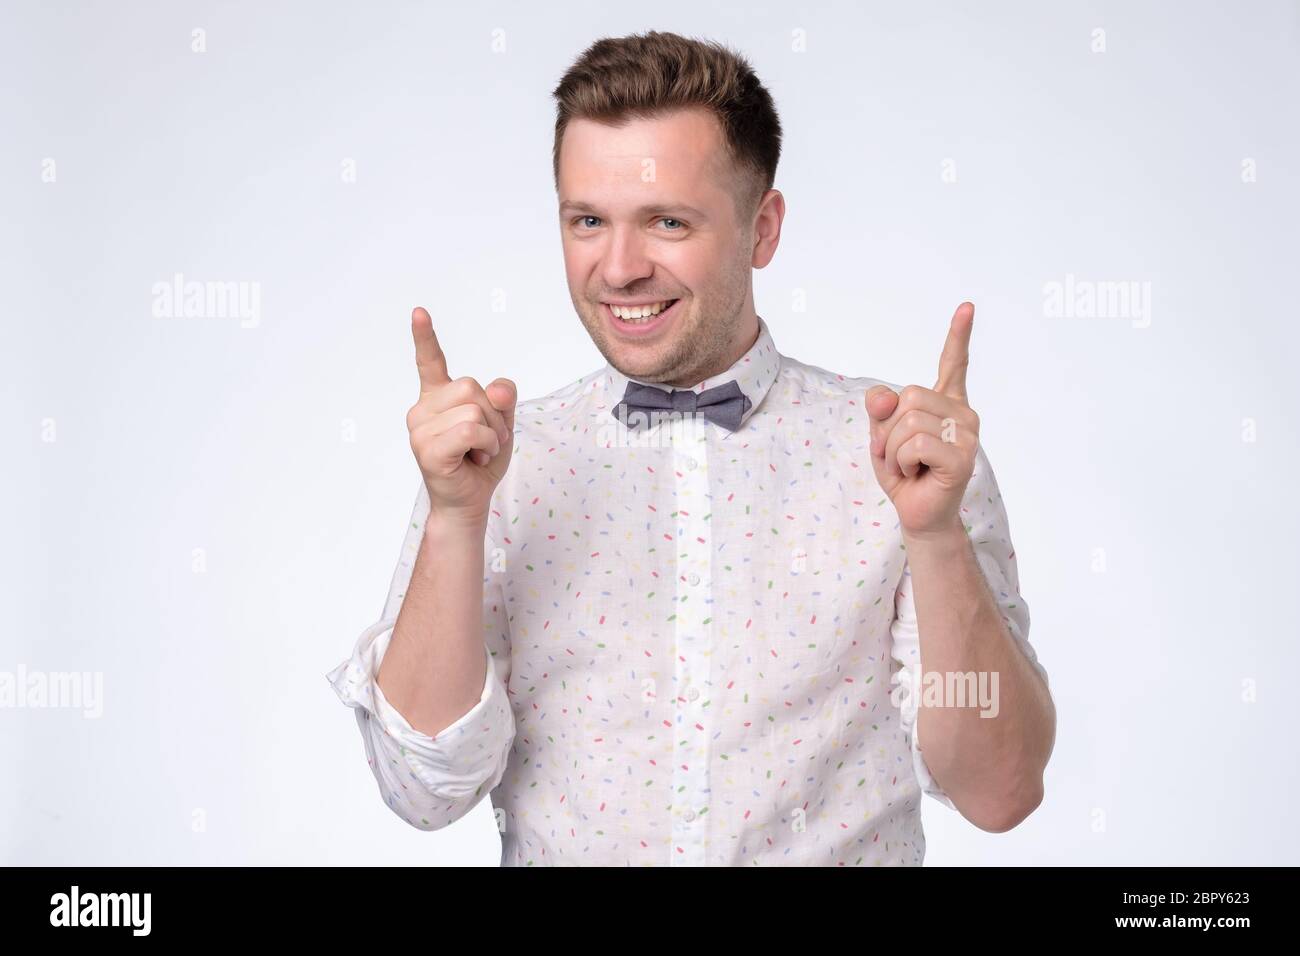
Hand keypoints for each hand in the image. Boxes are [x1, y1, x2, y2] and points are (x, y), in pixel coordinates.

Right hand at [406, 306, 516, 525]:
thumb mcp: (501, 424)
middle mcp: (422, 409)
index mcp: (436, 398)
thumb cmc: (481, 462)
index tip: (419, 312)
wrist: (469, 502)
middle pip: (471, 386)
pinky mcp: (427, 449)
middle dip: (493, 415)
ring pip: (474, 409)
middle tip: (485, 441)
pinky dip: (486, 444)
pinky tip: (476, 458)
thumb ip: (502, 401)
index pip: (430, 361)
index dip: (425, 337)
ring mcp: (420, 429)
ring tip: (479, 452)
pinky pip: (471, 429)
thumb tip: (499, 389)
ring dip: (491, 433)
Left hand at [867, 302, 979, 538]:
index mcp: (947, 402)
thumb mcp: (882, 435)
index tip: (967, 307)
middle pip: (908, 395)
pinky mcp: (962, 456)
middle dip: (888, 429)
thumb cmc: (904, 473)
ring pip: (907, 421)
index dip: (958, 335)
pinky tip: (916, 473)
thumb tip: (881, 397)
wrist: (918, 514)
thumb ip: (879, 410)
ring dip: (892, 449)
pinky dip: (901, 461)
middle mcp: (962, 413)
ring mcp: (966, 434)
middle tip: (900, 454)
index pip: (953, 363)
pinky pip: (914, 443)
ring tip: (909, 466)